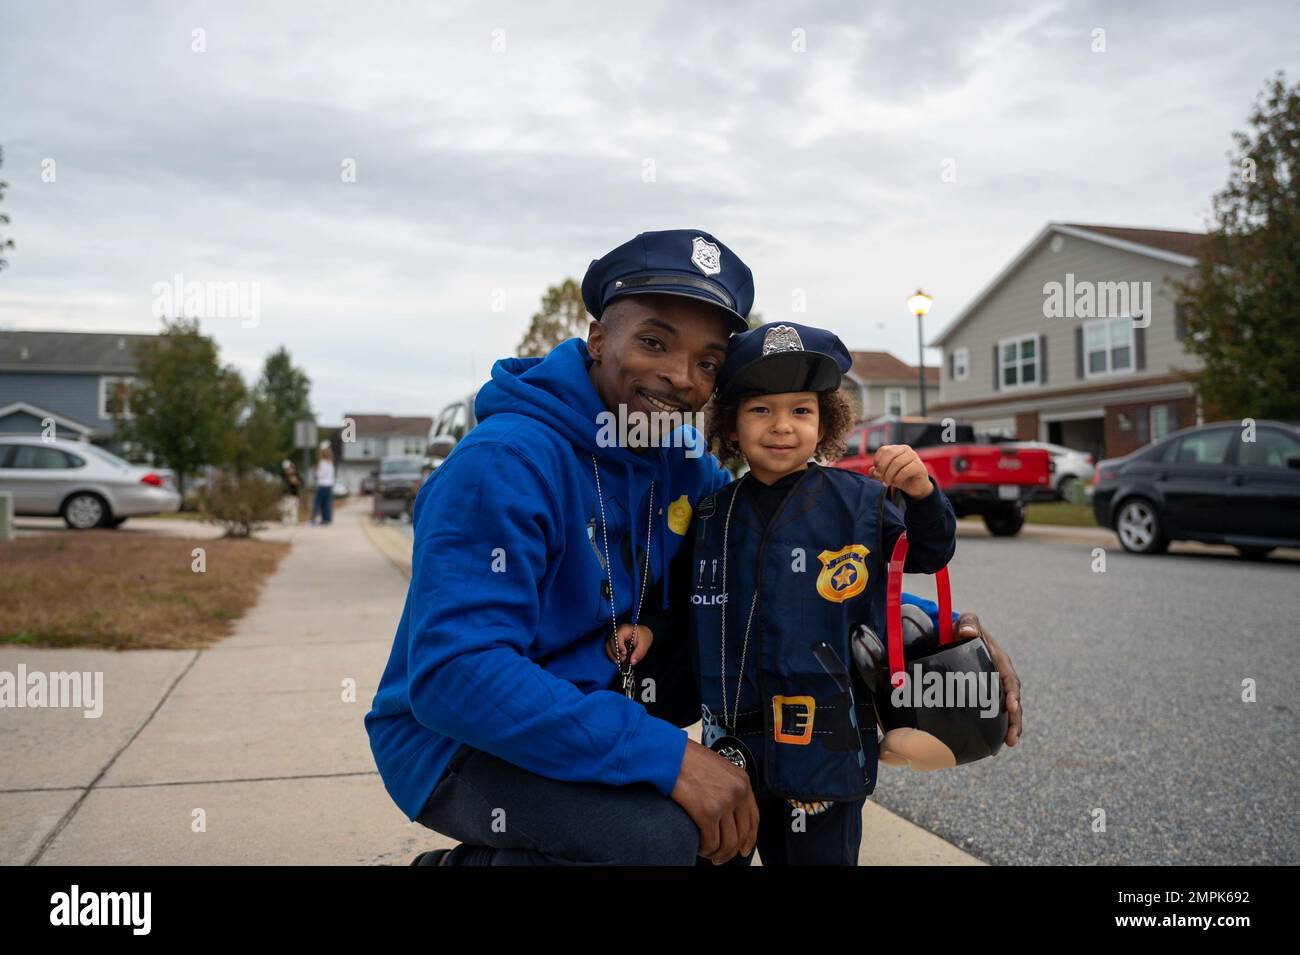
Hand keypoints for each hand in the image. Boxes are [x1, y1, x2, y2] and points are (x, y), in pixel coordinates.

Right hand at [605, 622, 652, 665]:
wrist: (642, 633)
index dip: (620, 645)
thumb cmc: (643, 636)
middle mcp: (616, 632)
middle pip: (611, 642)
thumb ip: (639, 653)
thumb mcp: (644, 644)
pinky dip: (612, 656)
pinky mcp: (613, 642)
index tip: (625, 653)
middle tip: (623, 659)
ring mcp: (614, 637)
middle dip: (616, 652)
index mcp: (624, 629)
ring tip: (620, 661)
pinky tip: (618, 660)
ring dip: (612, 655)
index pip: (618, 636)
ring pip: (608, 646)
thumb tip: (632, 662)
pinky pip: (609, 649)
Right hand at [670, 740, 759, 863]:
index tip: (744, 849)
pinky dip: (705, 849)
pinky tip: (698, 846)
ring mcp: (723, 803)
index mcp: (742, 782)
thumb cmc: (687, 759)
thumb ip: (728, 787)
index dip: (750, 838)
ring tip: (708, 853)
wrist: (670, 754)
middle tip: (721, 857)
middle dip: (732, 851)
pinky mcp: (706, 812)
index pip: (754, 818)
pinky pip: (710, 842)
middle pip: (742, 834)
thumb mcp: (718, 769)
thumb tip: (728, 814)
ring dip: (717, 853)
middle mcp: (737, 793)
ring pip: (728, 842)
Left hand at [870, 444, 931, 498]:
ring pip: (897, 462)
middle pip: (889, 454)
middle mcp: (905, 449)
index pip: (883, 449)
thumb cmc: (900, 477)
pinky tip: (896, 483)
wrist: (915, 487)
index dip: (877, 461)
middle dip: (882, 468)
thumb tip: (871, 472)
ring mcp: (913, 456)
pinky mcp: (919, 466)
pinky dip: (898, 478)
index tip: (876, 471)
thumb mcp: (885, 475)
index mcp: (896, 448)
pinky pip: (905, 471)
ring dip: (889, 475)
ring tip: (887, 483)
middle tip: (880, 478)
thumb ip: (876, 472)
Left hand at [955, 613, 1021, 747]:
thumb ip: (968, 623)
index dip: (1012, 694)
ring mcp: (996, 688)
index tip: (1012, 707)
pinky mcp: (987, 696)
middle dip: (1015, 720)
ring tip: (1008, 744)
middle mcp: (1002, 677)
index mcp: (1000, 661)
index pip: (1010, 679)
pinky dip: (995, 729)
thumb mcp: (966, 623)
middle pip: (1013, 701)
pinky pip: (994, 714)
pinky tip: (991, 747)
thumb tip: (968, 632)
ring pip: (1007, 711)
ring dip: (1010, 728)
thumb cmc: (963, 629)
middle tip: (1012, 739)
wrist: (957, 636)